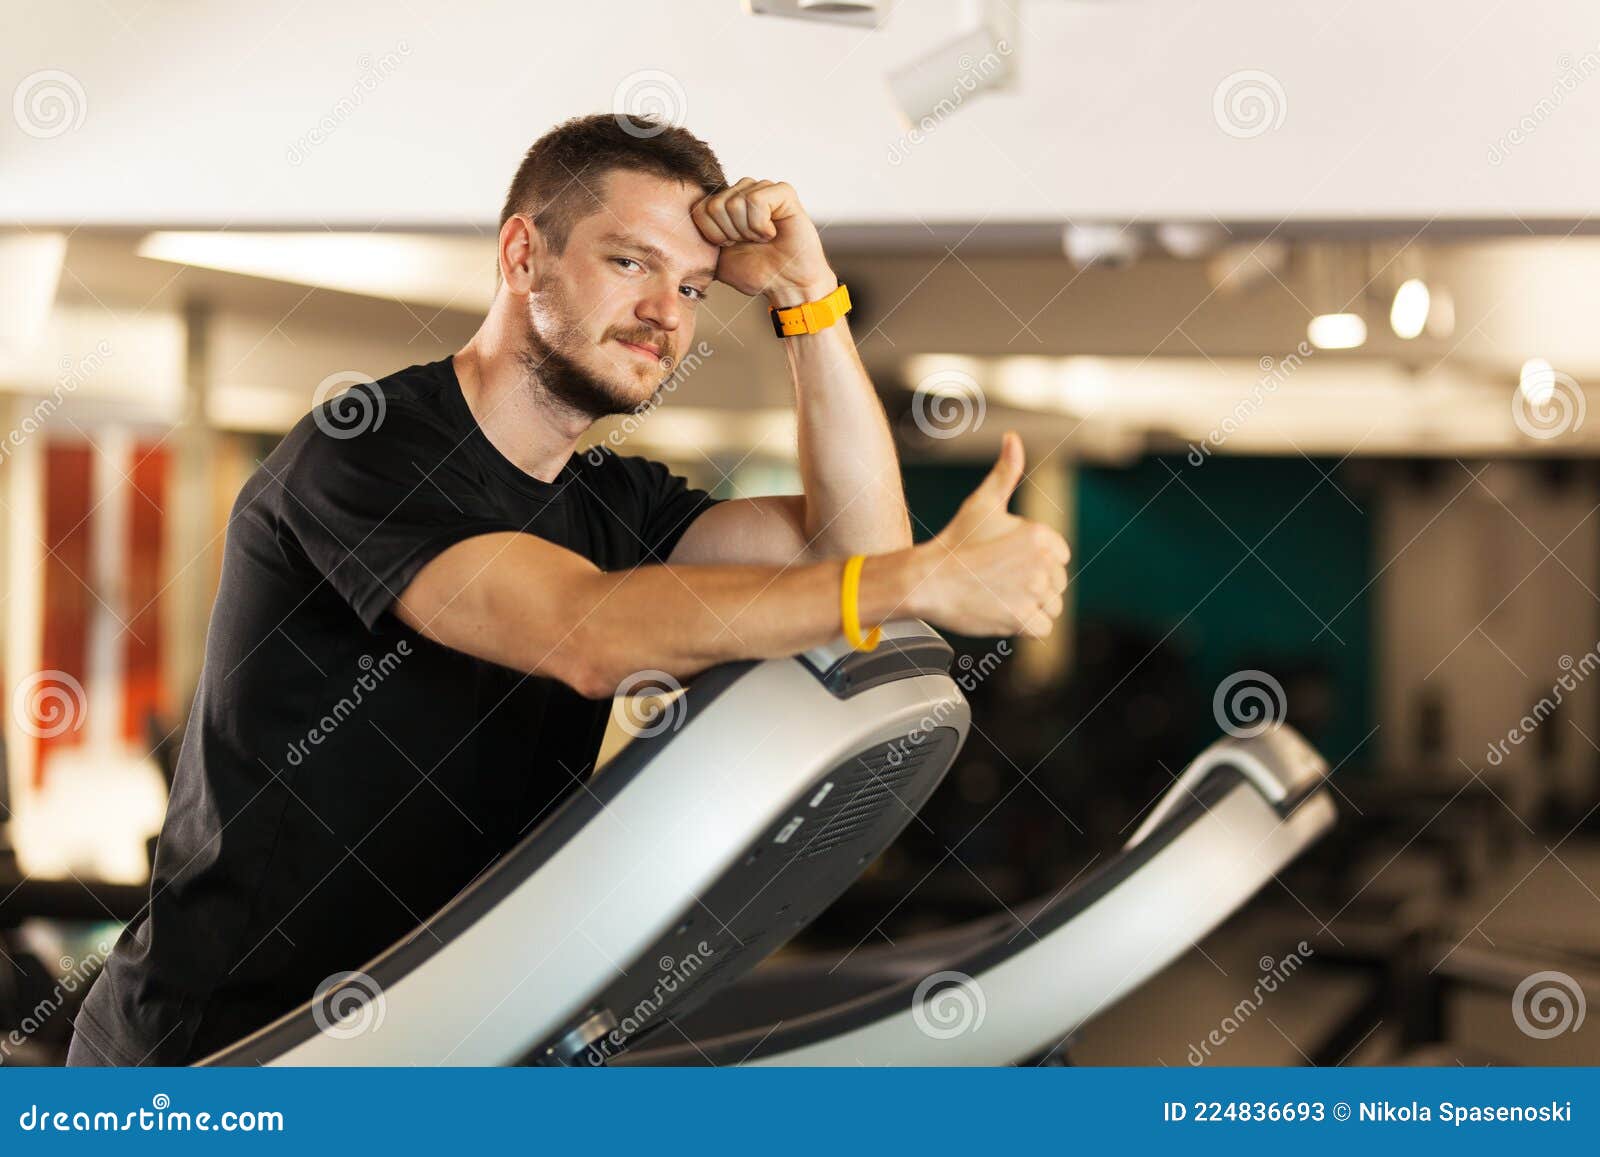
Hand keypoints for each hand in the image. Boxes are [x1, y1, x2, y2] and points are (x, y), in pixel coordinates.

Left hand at [690, 178, 834, 305]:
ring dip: (748, 231)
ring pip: (735, 203)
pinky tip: (773, 232)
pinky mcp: (782, 192)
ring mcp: (763, 188)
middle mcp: (743, 191)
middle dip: (731, 233)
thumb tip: (670, 242)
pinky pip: (756, 200)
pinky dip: (761, 225)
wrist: (787, 285)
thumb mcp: (716, 259)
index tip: (732, 246)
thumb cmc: (756, 272)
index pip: (700, 209)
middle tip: (750, 243)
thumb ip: (697, 244)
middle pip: (716, 205)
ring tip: (763, 238)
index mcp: (725, 203)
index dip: (714, 236)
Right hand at [908, 432, 1071, 638]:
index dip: (1035, 561)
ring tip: (1001, 597)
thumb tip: (1013, 438)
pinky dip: (1025, 627)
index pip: (1060, 557)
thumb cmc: (956, 541)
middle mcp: (1042, 563)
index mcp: (1040, 535)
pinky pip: (1043, 630)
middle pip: (1057, 584)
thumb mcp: (982, 503)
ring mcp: (1033, 593)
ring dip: (1032, 608)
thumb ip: (1006, 472)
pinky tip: (1003, 612)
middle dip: (1033, 586)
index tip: (1007, 561)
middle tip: (998, 580)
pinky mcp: (1023, 620)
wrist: (928, 580)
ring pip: (1052, 607)